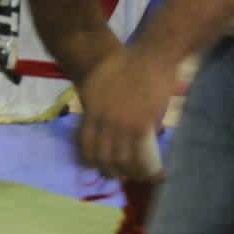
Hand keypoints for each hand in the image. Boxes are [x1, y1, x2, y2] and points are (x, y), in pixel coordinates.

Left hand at [76, 46, 173, 179]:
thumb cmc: (125, 65)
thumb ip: (95, 103)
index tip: (94, 165)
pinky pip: (138, 154)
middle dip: (107, 169)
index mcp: (92, 109)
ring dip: (124, 172)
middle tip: (114, 175)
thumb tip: (97, 121)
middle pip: (101, 155)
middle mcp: (104, 120)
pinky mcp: (142, 125)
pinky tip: (145, 171)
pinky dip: (140, 166)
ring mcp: (123, 124)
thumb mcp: (99, 83)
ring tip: (130, 176)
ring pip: (119, 159)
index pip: (85, 142)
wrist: (148, 57)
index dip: (89, 158)